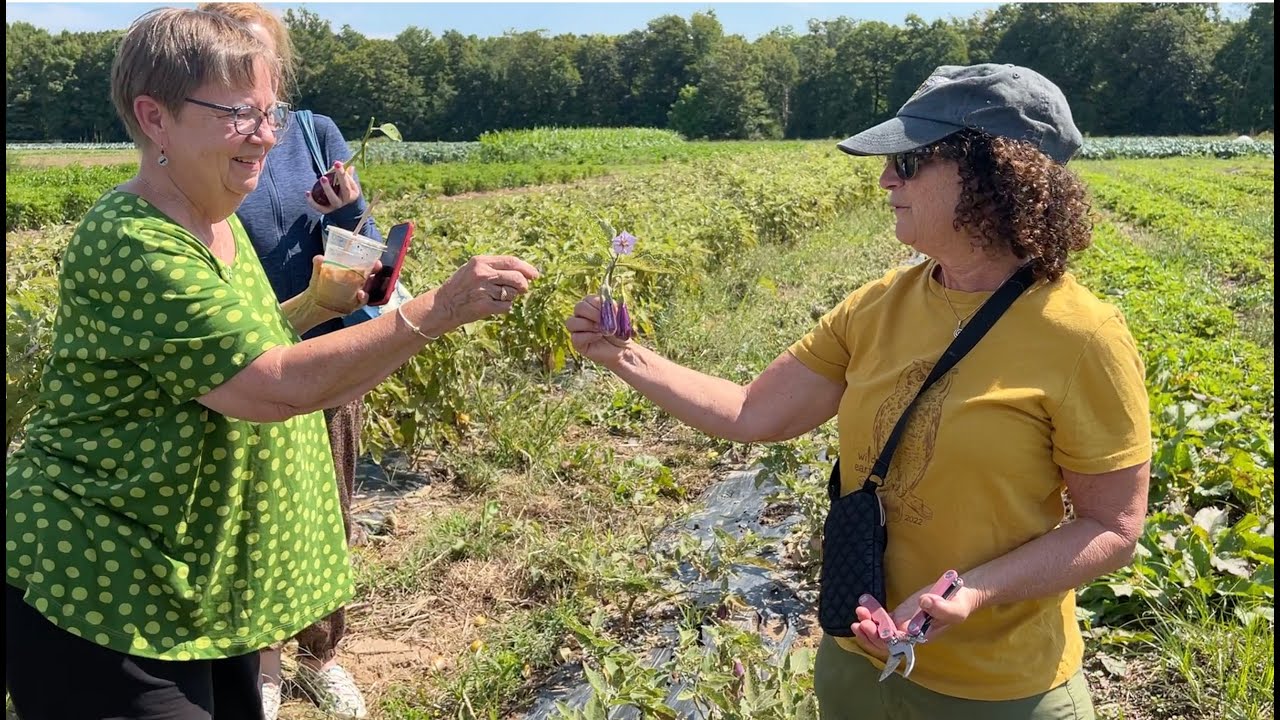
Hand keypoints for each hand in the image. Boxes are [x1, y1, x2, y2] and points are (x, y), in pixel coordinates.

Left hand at [305, 160, 361, 211]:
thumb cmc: (346, 195)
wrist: (345, 213)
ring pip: (332, 198)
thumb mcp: (350, 187)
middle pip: (343, 189)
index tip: (337, 163)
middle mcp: (345, 200)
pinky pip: (319, 207)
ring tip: (322, 178)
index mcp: (352, 193)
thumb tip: (350, 165)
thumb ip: (348, 177)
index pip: (347, 182)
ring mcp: (336, 206)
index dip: (342, 172)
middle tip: (331, 170)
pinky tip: (307, 192)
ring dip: (327, 188)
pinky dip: (312, 201)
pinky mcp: (327, 211)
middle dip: (340, 177)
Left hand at [305, 254, 377, 314]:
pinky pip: (363, 301)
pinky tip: (360, 294)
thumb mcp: (319, 274)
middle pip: (372, 277)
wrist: (316, 303)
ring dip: (371, 287)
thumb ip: (318, 266)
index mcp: (352, 273)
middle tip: (377, 268)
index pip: (366, 267)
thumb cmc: (320, 286)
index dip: (373, 264)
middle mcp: (358, 283)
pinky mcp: (355, 304)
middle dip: (377, 273)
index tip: (376, 261)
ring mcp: (358, 294)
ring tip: (366, 286)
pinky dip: (363, 298)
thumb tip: (319, 258)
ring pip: (370, 289)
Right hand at [434, 255, 539, 327]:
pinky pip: (507, 307)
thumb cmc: (462, 287)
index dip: (527, 268)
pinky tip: (492, 306)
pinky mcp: (485, 305)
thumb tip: (525, 274)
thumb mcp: (475, 269)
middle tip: (522, 290)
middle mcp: (483, 274)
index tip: (535, 275)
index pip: (512, 261)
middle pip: (517, 278)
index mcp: (481, 261)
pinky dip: (504, 308)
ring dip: (510, 297)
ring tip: (495, 297)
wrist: (443, 305)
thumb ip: (496, 268)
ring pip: (512, 293)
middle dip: (523, 285)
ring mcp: (483, 290)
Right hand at [565, 295, 631, 365]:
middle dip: (592, 313)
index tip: (608, 311)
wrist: (622, 350)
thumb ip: (612, 308)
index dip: (597, 304)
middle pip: (578, 308)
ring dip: (587, 324)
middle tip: (603, 321)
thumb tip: (607, 303)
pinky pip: (575, 337)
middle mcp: (581, 317)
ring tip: (601, 330)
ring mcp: (578, 330)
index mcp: (591, 307)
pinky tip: (598, 337)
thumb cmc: (619, 332)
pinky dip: (588, 336)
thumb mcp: (619, 317)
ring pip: (571, 322)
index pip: (587, 299)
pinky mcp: (578, 344)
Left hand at [849, 582, 978, 657]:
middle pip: (885, 642)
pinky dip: (872, 614)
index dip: (882, 639)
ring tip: (859, 612)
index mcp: (920, 636)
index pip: (897, 645)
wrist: (960, 595)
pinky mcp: (900, 614)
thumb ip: (941, 608)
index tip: (871, 627)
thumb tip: (924, 602)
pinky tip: (863, 605)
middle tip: (859, 622)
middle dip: (870, 634)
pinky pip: (883, 618)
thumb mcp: (955, 608)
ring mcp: (903, 624)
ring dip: (868, 625)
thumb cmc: (959, 604)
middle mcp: (909, 634)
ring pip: (881, 631)